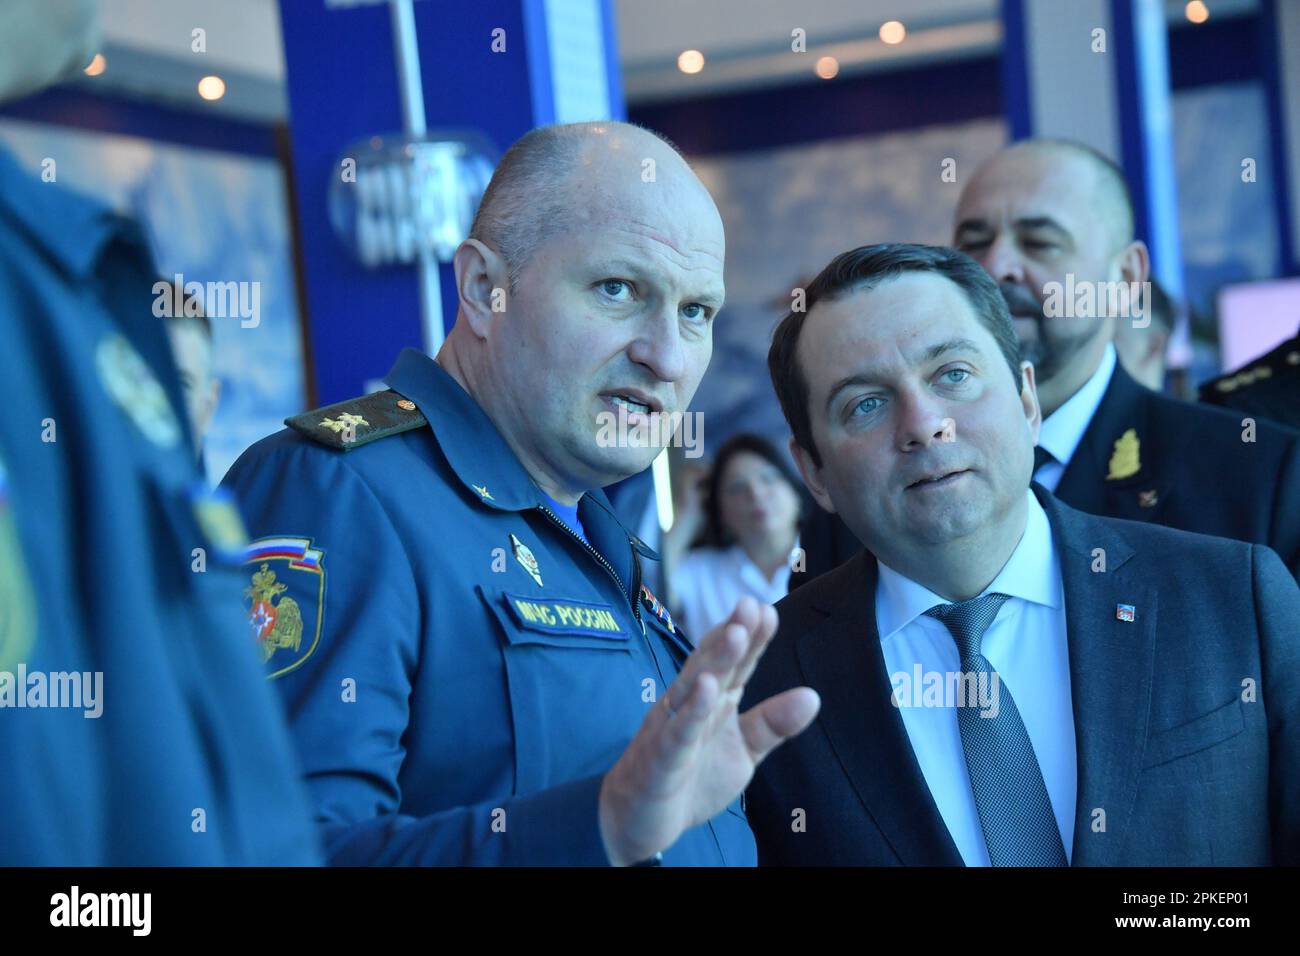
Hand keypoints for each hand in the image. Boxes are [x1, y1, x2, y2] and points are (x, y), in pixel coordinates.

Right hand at [597, 595, 819, 865]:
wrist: (639, 820)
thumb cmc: (690, 777)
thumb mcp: (742, 751)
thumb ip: (773, 724)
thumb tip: (814, 696)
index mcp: (713, 701)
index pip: (736, 665)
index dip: (752, 639)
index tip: (768, 610)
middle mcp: (690, 706)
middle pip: (712, 664)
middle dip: (732, 634)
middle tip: (751, 605)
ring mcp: (672, 728)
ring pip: (692, 688)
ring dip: (713, 660)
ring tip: (735, 634)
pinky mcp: (661, 759)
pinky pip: (677, 732)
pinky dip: (692, 711)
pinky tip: (706, 689)